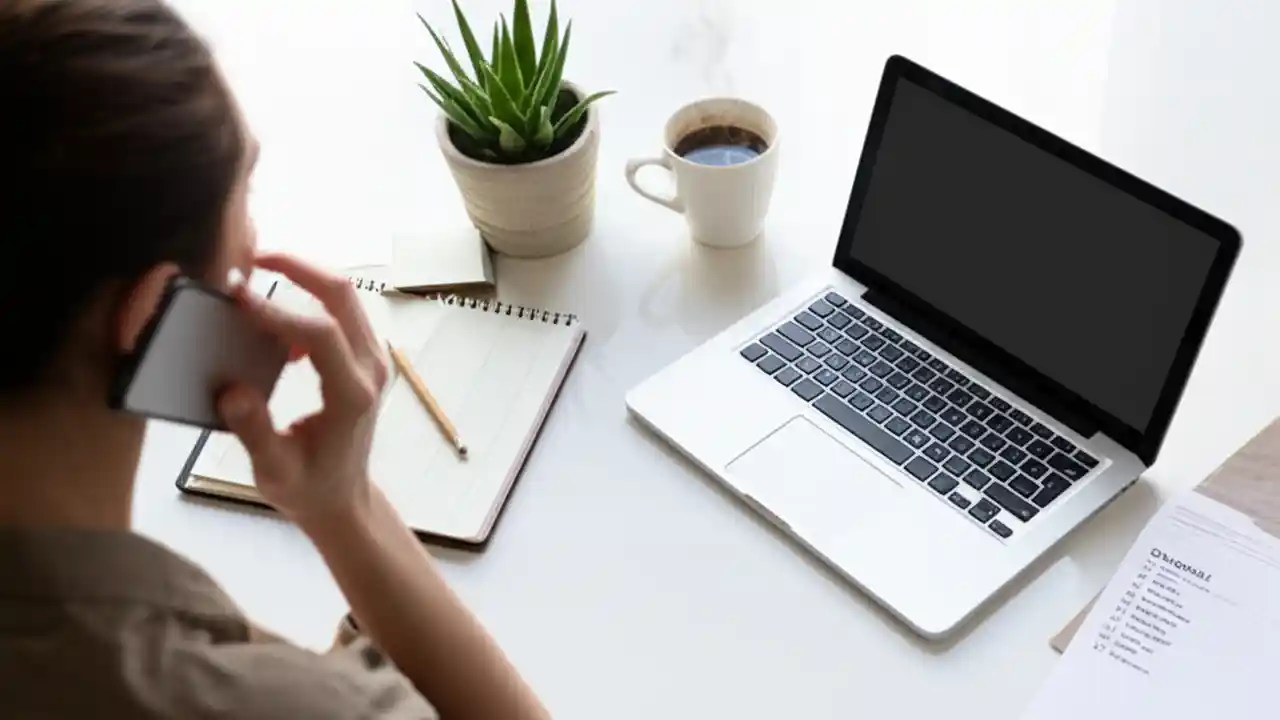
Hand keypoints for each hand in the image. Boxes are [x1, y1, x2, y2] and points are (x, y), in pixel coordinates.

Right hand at [217, 253, 387, 529]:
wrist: (344, 499)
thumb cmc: (308, 488)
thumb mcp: (274, 470)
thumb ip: (254, 430)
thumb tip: (231, 389)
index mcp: (352, 395)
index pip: (320, 333)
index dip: (278, 310)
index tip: (237, 296)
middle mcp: (371, 369)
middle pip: (344, 295)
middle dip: (299, 267)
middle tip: (253, 257)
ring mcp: (374, 361)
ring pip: (346, 298)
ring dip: (305, 277)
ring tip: (258, 275)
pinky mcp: (366, 359)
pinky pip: (342, 313)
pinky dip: (310, 300)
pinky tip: (276, 319)